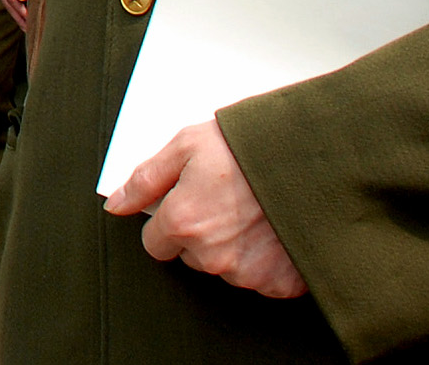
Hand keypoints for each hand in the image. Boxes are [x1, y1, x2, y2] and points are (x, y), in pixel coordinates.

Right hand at [0, 0, 29, 28]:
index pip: (12, 0)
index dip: (22, 12)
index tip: (32, 22)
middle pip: (9, 5)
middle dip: (20, 18)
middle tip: (30, 31)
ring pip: (8, 4)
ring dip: (18, 15)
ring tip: (26, 26)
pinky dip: (16, 7)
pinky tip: (21, 13)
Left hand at [106, 119, 306, 298]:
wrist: (313, 157)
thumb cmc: (249, 146)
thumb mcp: (186, 146)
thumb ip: (145, 180)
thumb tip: (115, 204)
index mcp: (184, 222)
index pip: (155, 244)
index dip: (169, 222)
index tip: (187, 205)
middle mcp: (212, 255)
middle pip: (192, 256)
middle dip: (202, 234)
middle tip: (227, 201)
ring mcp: (249, 273)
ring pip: (227, 267)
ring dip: (235, 247)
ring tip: (255, 211)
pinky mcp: (282, 283)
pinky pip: (263, 279)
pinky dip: (268, 261)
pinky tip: (275, 230)